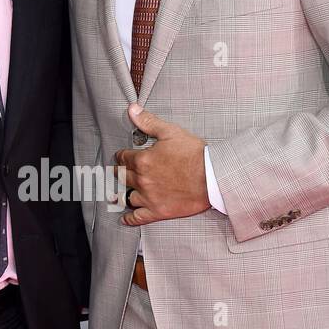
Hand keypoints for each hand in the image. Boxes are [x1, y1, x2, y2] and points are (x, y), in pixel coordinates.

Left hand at [114, 103, 210, 225]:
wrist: (213, 177)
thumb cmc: (194, 154)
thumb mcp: (171, 132)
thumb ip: (149, 122)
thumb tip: (131, 109)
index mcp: (143, 160)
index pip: (123, 158)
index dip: (121, 156)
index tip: (121, 156)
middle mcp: (142, 180)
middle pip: (122, 176)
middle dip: (119, 173)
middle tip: (118, 173)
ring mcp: (149, 197)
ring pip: (126, 197)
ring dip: (120, 195)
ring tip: (115, 196)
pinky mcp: (158, 211)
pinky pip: (138, 218)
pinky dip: (130, 219)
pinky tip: (125, 219)